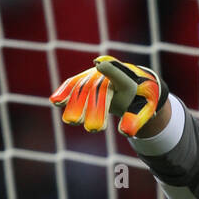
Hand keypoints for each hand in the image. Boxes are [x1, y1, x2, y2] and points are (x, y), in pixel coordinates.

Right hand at [50, 56, 166, 134]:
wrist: (134, 85)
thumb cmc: (140, 100)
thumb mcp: (143, 110)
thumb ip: (134, 119)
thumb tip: (125, 133)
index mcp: (127, 79)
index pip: (119, 74)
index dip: (110, 70)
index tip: (100, 66)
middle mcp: (108, 74)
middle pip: (98, 89)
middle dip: (94, 108)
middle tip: (93, 129)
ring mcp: (95, 75)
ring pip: (83, 88)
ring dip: (76, 104)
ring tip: (72, 122)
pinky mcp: (85, 80)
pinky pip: (74, 85)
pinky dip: (65, 93)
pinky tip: (55, 103)